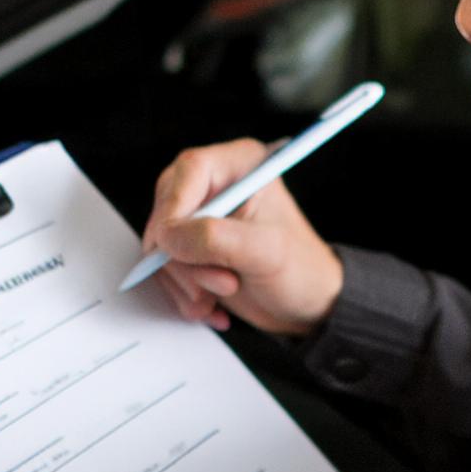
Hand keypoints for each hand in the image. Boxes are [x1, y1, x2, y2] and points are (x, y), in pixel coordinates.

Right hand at [140, 138, 344, 336]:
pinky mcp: (193, 248)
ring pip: (162, 245)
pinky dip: (183, 293)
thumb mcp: (266, 252)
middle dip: (184, 258)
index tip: (173, 248)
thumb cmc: (302, 272)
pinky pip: (165, 267)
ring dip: (186, 282)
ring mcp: (201, 218)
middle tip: (223, 282)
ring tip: (222, 293)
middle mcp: (217, 185)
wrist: (308, 306)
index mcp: (241, 166)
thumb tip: (167, 236)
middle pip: (168, 210)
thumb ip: (215, 238)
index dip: (173, 210)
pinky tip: (213, 305)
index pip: (189, 170)